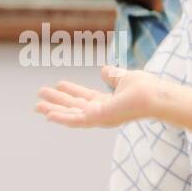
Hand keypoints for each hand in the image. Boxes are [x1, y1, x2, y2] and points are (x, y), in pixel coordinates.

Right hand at [35, 64, 159, 128]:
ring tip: (37, 106)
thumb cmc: (145, 88)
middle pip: (74, 108)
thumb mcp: (124, 78)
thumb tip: (104, 70)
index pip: (85, 98)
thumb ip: (113, 76)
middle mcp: (102, 112)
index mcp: (108, 102)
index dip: (71, 91)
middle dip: (57, 102)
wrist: (154, 96)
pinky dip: (61, 118)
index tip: (58, 84)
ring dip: (54, 111)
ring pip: (71, 115)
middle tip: (40, 96)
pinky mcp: (98, 119)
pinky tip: (48, 115)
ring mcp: (99, 118)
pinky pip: (75, 121)